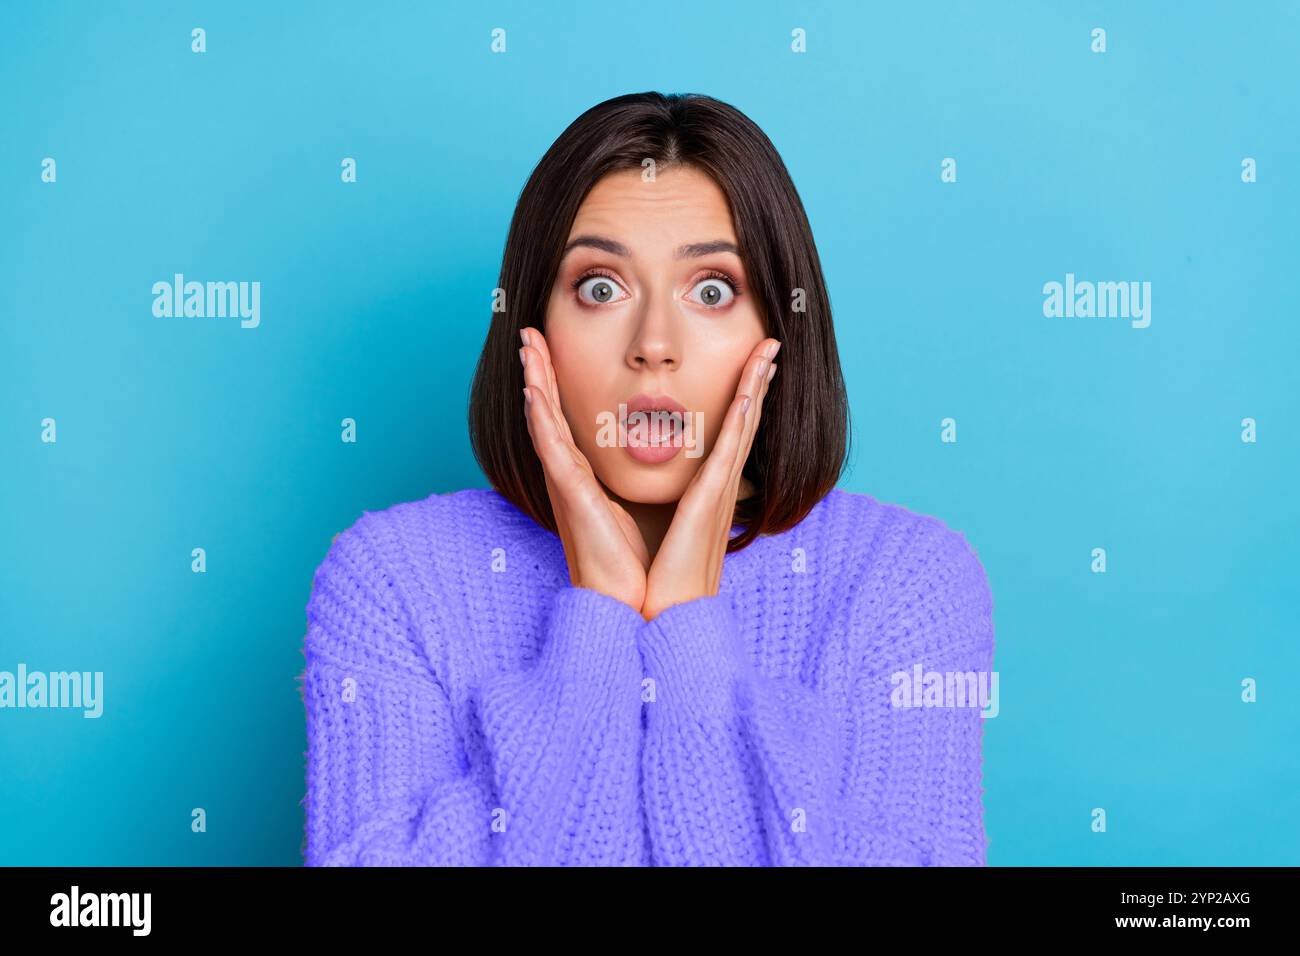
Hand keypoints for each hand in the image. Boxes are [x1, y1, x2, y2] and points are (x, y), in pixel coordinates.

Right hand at [518, 326, 650, 612]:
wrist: (631, 603)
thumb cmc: (634, 562)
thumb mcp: (636, 509)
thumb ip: (633, 482)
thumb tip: (657, 457)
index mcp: (584, 478)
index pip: (566, 419)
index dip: (555, 383)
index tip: (549, 349)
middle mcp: (570, 477)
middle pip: (547, 413)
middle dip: (538, 371)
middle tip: (529, 334)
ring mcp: (566, 486)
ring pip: (543, 423)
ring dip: (534, 382)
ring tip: (527, 348)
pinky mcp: (571, 497)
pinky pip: (552, 451)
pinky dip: (541, 421)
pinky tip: (534, 394)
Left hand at [641, 337, 779, 621]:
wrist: (663, 615)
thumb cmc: (657, 577)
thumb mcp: (662, 528)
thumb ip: (666, 502)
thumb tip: (656, 487)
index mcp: (707, 492)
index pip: (728, 434)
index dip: (743, 398)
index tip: (752, 367)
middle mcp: (719, 488)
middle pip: (744, 423)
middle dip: (758, 382)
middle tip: (772, 347)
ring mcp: (719, 494)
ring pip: (743, 429)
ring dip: (755, 388)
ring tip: (768, 354)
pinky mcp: (709, 503)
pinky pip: (728, 453)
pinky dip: (741, 420)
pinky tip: (748, 393)